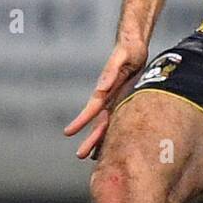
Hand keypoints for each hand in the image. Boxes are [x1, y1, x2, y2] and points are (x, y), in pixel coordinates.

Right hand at [64, 34, 147, 159]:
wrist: (134, 45)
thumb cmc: (128, 50)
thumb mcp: (121, 58)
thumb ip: (111, 72)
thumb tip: (101, 88)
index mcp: (105, 89)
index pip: (92, 109)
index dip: (81, 121)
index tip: (67, 132)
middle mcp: (108, 97)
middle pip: (98, 121)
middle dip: (90, 139)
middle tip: (79, 156)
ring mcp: (116, 99)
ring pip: (107, 124)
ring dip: (99, 139)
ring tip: (91, 157)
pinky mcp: (125, 99)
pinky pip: (119, 119)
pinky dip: (114, 131)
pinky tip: (112, 142)